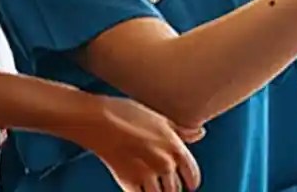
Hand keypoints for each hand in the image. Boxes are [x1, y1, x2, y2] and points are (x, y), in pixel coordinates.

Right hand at [64, 95, 203, 190]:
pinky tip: (138, 189)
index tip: (189, 184)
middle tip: (167, 184)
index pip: (192, 174)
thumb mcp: (158, 117)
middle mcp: (164, 164)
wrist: (97, 120)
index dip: (191, 181)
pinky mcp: (127, 182)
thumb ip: (180, 129)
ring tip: (152, 188)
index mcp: (175, 147)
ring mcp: (146, 175)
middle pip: (175, 189)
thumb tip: (199, 132)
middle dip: (171, 187)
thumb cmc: (125, 113)